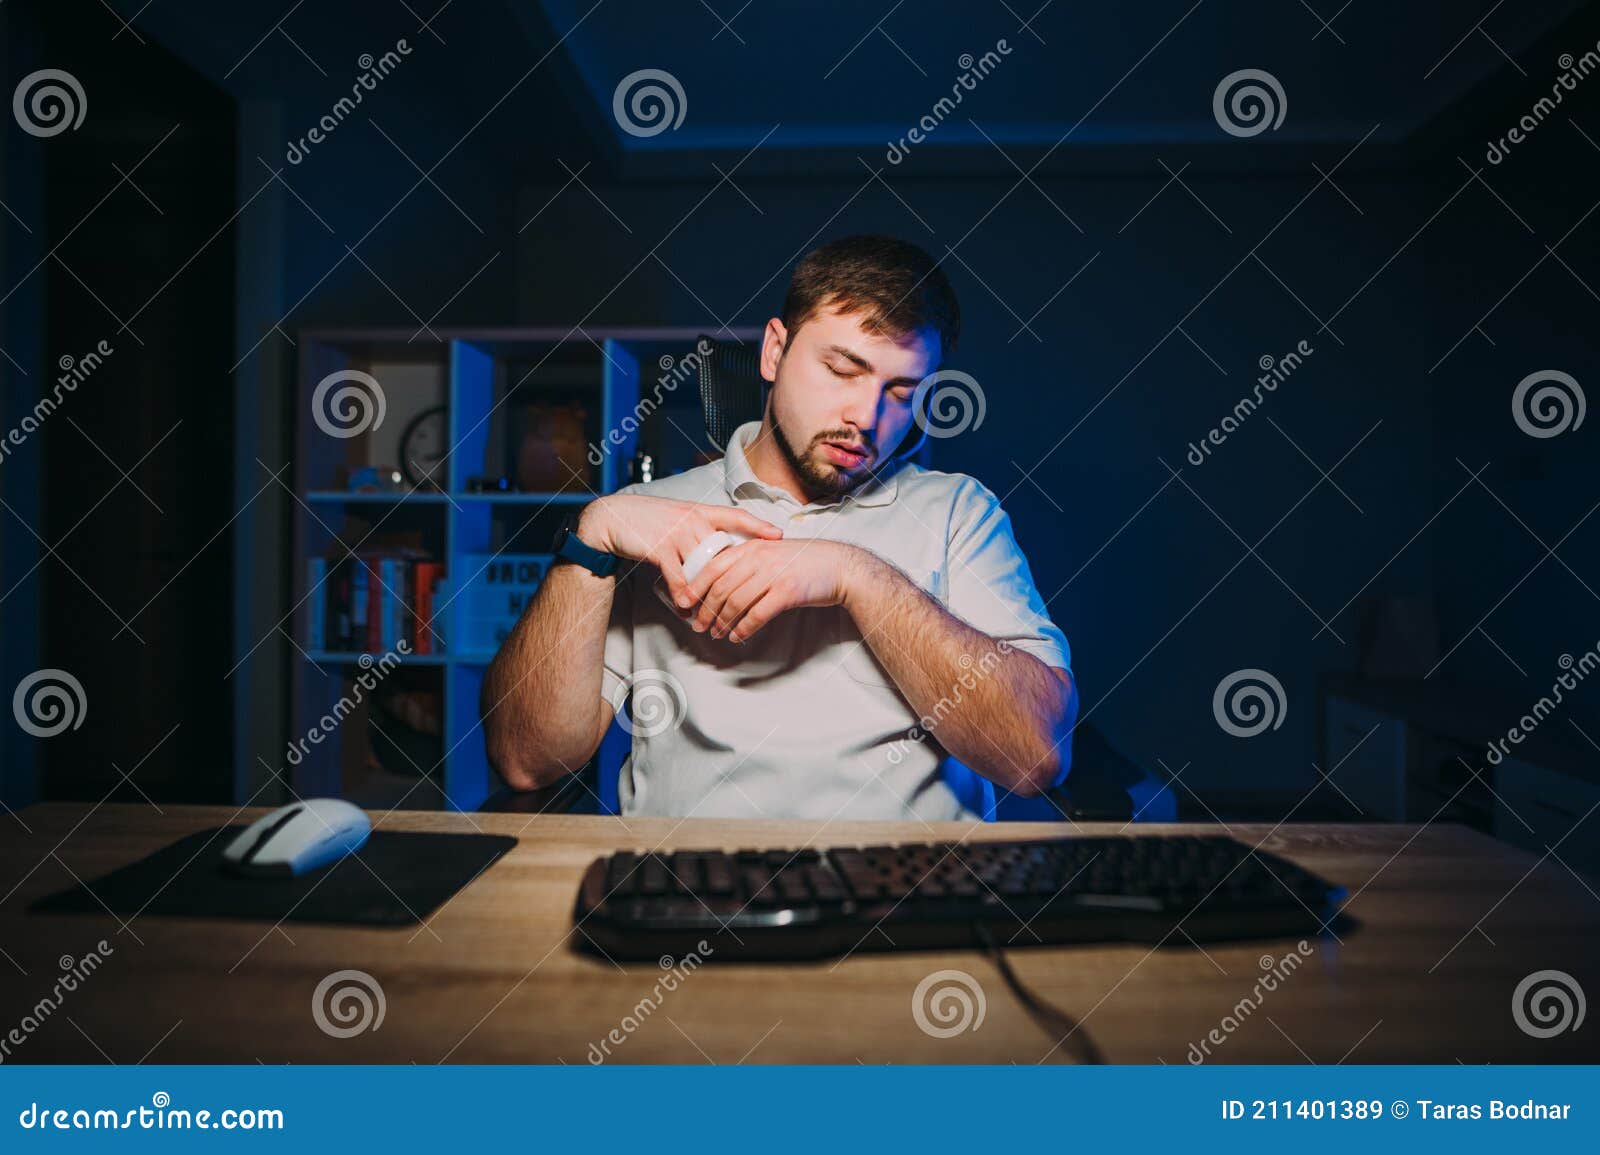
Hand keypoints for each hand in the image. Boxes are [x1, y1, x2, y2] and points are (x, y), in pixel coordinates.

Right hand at [578, 495, 783, 608]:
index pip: (736, 516)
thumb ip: (700, 531)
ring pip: (704, 569)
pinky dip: (685, 597)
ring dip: (711, 595)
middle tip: (750, 594)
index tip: (780, 536)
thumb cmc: (650, 520)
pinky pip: (680, 579)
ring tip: (717, 614)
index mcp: (700, 512)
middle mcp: (693, 521)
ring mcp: (677, 535)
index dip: (759, 526)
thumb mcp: (679, 517)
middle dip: (736, 575)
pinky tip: (688, 610)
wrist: (614, 518)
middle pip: (724, 552)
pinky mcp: (661, 550)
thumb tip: (722, 551)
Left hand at [685, 539, 864, 641]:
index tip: (686, 603)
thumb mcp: (773, 553)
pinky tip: (738, 636)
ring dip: (722, 622)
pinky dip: (744, 628)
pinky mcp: (786, 592)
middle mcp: (759, 558)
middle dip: (705, 610)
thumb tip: (722, 583)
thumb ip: (748, 562)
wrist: (840, 566)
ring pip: (736, 602)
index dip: (696, 586)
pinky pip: (757, 614)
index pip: (714, 566)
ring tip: (717, 634)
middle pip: (721, 587)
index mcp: (752, 546)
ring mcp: (773, 574)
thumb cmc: (806, 562)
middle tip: (698, 625)